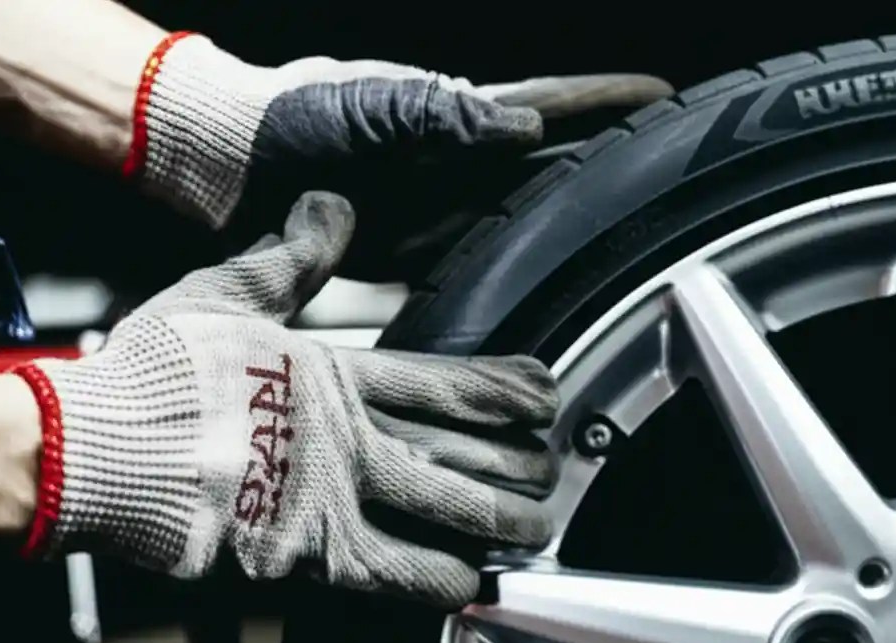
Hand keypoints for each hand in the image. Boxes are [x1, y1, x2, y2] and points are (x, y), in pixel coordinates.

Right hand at [13, 191, 558, 607]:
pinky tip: (469, 584)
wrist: (99, 445)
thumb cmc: (155, 372)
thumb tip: (332, 204)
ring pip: (439, 509)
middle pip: (458, 451)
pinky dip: (432, 579)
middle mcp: (347, 436)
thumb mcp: (228, 292)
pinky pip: (385, 572)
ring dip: (495, 520)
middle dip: (515, 462)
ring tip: (536, 528)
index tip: (545, 395)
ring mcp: (330, 495)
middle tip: (555, 469)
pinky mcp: (302, 550)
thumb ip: (291, 257)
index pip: (446, 381)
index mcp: (334, 374)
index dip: (503, 390)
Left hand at [127, 34, 671, 271]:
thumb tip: (526, 128)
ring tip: (625, 243)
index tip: (665, 98)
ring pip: (520, 221)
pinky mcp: (409, 252)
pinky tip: (538, 291)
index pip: (550, 104)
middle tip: (668, 184)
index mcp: (453, 116)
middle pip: (550, 169)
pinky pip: (474, 264)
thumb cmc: (288, 116)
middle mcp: (456, 163)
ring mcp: (436, 207)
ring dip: (568, 230)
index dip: (608, 102)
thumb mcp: (369, 104)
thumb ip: (444, 112)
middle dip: (605, 173)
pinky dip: (509, 273)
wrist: (226, 164)